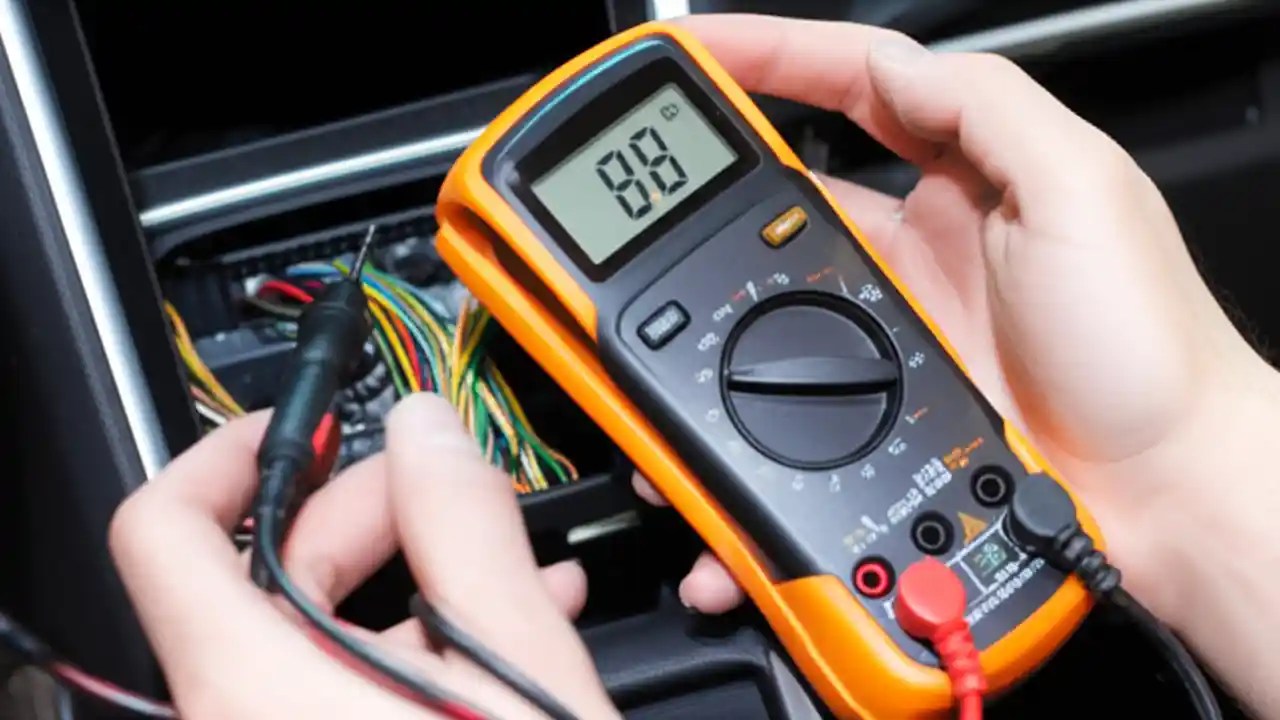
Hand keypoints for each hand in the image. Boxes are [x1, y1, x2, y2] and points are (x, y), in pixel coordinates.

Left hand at [110, 394, 620, 718]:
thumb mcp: (514, 672)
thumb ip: (463, 528)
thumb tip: (429, 433)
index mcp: (254, 691)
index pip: (166, 531)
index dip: (233, 455)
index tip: (308, 429)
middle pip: (258, 581)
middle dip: (363, 518)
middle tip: (452, 497)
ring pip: (307, 647)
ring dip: (405, 589)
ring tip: (507, 572)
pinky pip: (329, 701)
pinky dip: (402, 659)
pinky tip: (494, 647)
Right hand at [636, 12, 1279, 701]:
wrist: (1167, 493)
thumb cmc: (1147, 345)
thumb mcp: (1084, 190)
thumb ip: (988, 111)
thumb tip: (889, 63)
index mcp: (959, 180)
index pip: (849, 91)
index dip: (768, 59)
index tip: (693, 53)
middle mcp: (912, 250)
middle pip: (783, 194)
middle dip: (708, 180)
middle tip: (641, 184)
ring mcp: (886, 333)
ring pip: (764, 299)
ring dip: (700, 301)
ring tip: (643, 306)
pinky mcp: (873, 412)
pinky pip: (779, 399)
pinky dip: (732, 408)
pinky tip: (703, 418)